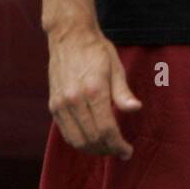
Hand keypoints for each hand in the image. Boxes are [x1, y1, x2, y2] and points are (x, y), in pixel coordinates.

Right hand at [46, 25, 140, 158]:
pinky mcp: (53, 105)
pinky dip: (79, 141)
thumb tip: (136, 109)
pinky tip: (92, 140)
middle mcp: (73, 100)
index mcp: (93, 90)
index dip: (118, 145)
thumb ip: (123, 92)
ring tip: (108, 148)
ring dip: (93, 149)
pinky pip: (65, 132)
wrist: (69, 37)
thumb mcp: (116, 67)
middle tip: (121, 151)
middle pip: (91, 138)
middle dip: (107, 150)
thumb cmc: (97, 50)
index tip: (128, 151)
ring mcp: (60, 104)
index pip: (106, 129)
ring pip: (76, 140)